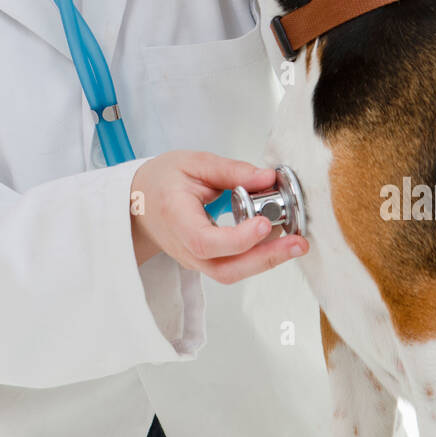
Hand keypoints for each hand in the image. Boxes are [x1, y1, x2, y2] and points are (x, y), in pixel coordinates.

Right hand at [129, 150, 308, 282]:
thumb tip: (267, 178)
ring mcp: (194, 260)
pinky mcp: (205, 262)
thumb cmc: (162, 180)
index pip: (205, 242)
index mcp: (176, 219)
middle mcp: (185, 247)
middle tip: (297, 243)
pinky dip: (258, 257)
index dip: (237, 238)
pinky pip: (233, 267)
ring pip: (231, 273)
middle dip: (265, 259)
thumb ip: (231, 170)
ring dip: (267, 261)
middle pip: (225, 269)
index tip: (263, 222)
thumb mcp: (193, 163)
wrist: (137, 203)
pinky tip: (279, 242)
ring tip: (296, 243)